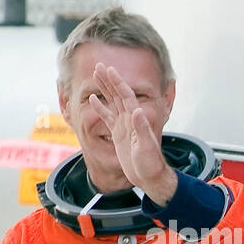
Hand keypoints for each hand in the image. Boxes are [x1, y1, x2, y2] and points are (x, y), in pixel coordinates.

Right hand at [89, 64, 177, 203]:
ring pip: (112, 103)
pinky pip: (108, 117)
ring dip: (104, 89)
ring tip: (96, 76)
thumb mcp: (146, 147)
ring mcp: (124, 126)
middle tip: (99, 66)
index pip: (126, 96)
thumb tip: (137, 111)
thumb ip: (142, 129)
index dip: (118, 83)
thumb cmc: (150, 164)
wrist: (150, 177)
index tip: (110, 70)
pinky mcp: (119, 135)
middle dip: (109, 81)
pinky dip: (100, 108)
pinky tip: (93, 99)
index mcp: (137, 120)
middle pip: (118, 95)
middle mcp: (130, 120)